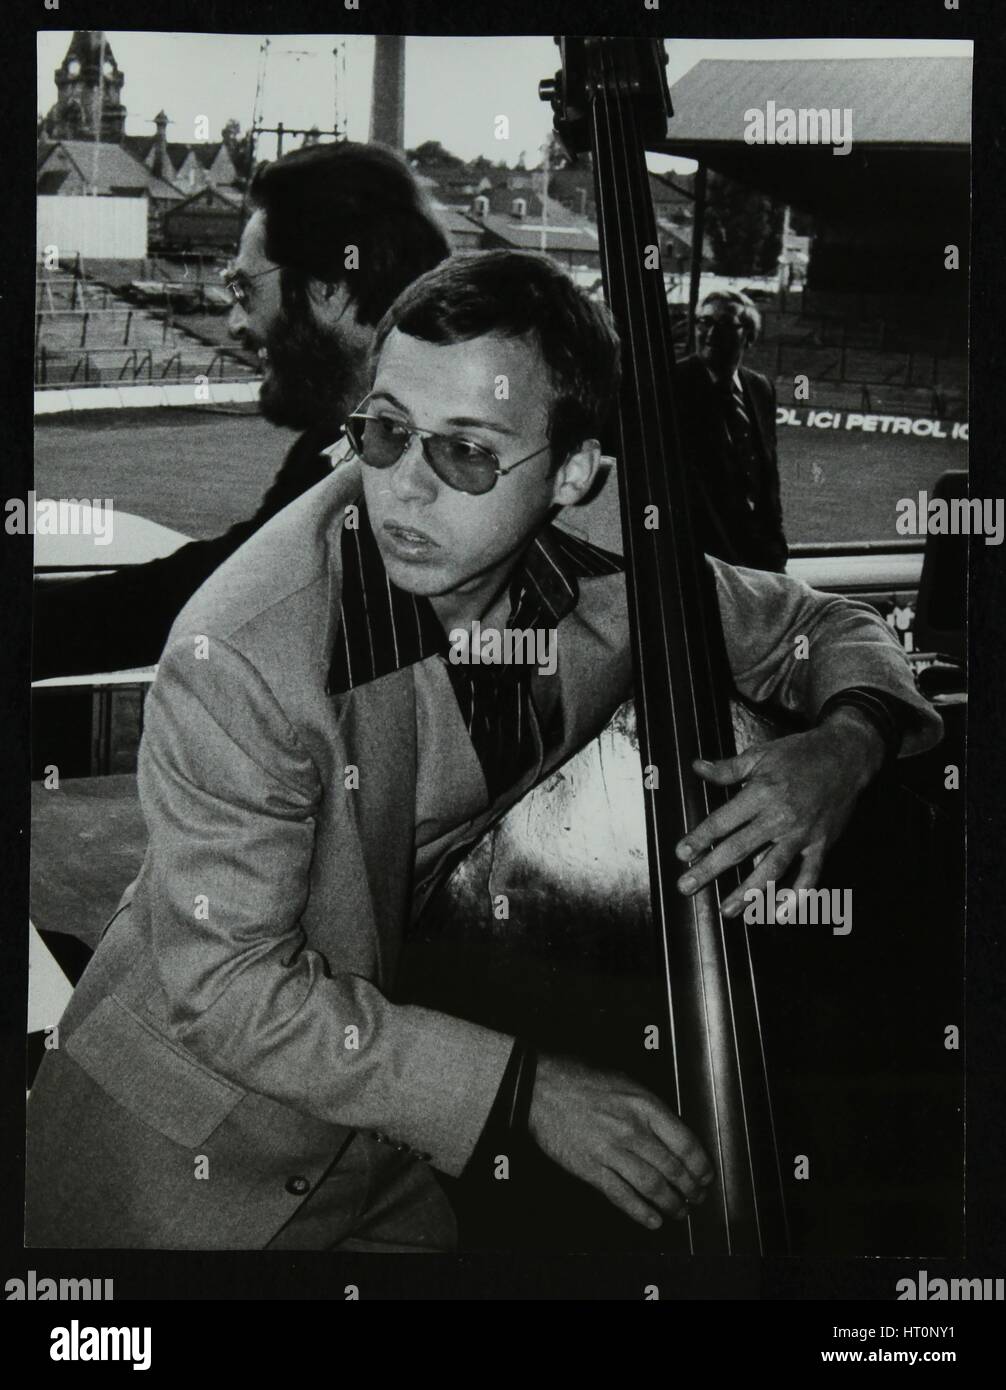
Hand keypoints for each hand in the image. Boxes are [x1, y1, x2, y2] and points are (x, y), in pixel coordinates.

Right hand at [527, 1054, 712, 1228]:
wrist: (541, 1087)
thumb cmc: (582, 1079)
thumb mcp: (625, 1082)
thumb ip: (649, 1109)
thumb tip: (672, 1134)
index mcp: (644, 1105)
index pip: (685, 1142)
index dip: (701, 1164)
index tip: (706, 1174)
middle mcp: (631, 1129)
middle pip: (672, 1168)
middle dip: (691, 1188)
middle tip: (698, 1197)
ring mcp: (610, 1151)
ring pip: (652, 1186)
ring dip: (671, 1203)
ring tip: (680, 1211)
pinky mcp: (590, 1168)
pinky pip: (621, 1196)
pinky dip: (640, 1212)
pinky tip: (653, 1221)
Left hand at [674, 708, 886, 915]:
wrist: (846, 755)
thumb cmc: (800, 754)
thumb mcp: (760, 755)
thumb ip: (727, 768)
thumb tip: (697, 768)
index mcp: (761, 793)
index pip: (723, 821)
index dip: (700, 838)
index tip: (681, 854)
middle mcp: (780, 817)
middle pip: (739, 848)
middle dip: (710, 869)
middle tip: (687, 887)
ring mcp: (802, 834)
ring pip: (772, 869)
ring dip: (748, 892)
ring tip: (728, 910)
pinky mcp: (821, 845)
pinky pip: (809, 876)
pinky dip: (797, 897)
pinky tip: (780, 914)